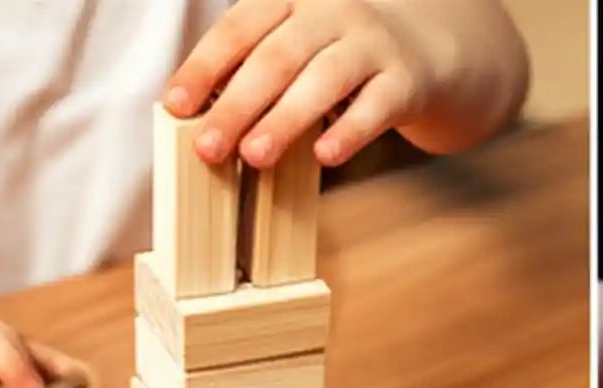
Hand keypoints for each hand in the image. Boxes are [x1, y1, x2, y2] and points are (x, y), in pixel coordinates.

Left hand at [165, 0, 528, 167]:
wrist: (426, 50)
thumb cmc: (339, 54)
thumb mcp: (297, 43)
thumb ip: (254, 68)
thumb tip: (198, 116)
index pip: (240, 28)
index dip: (204, 66)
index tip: (176, 106)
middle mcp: (333, 13)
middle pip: (277, 57)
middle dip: (238, 104)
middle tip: (209, 148)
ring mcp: (372, 45)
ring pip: (324, 80)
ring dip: (285, 119)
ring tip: (255, 157)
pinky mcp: (406, 81)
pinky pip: (375, 107)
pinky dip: (348, 131)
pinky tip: (324, 156)